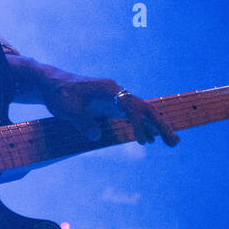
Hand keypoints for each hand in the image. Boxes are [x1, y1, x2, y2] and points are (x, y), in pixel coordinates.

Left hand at [35, 66, 178, 146]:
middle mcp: (117, 92)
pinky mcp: (113, 107)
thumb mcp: (65, 108)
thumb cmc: (59, 94)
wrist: (54, 85)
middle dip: (160, 125)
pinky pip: (134, 117)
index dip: (138, 123)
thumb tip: (96, 135)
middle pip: (144, 108)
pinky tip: (153, 140)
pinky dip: (145, 127)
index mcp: (108, 89)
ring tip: (173, 143)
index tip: (142, 142)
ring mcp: (117, 99)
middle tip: (174, 142)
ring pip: (143, 113)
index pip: (130, 106)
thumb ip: (81, 121)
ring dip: (158, 127)